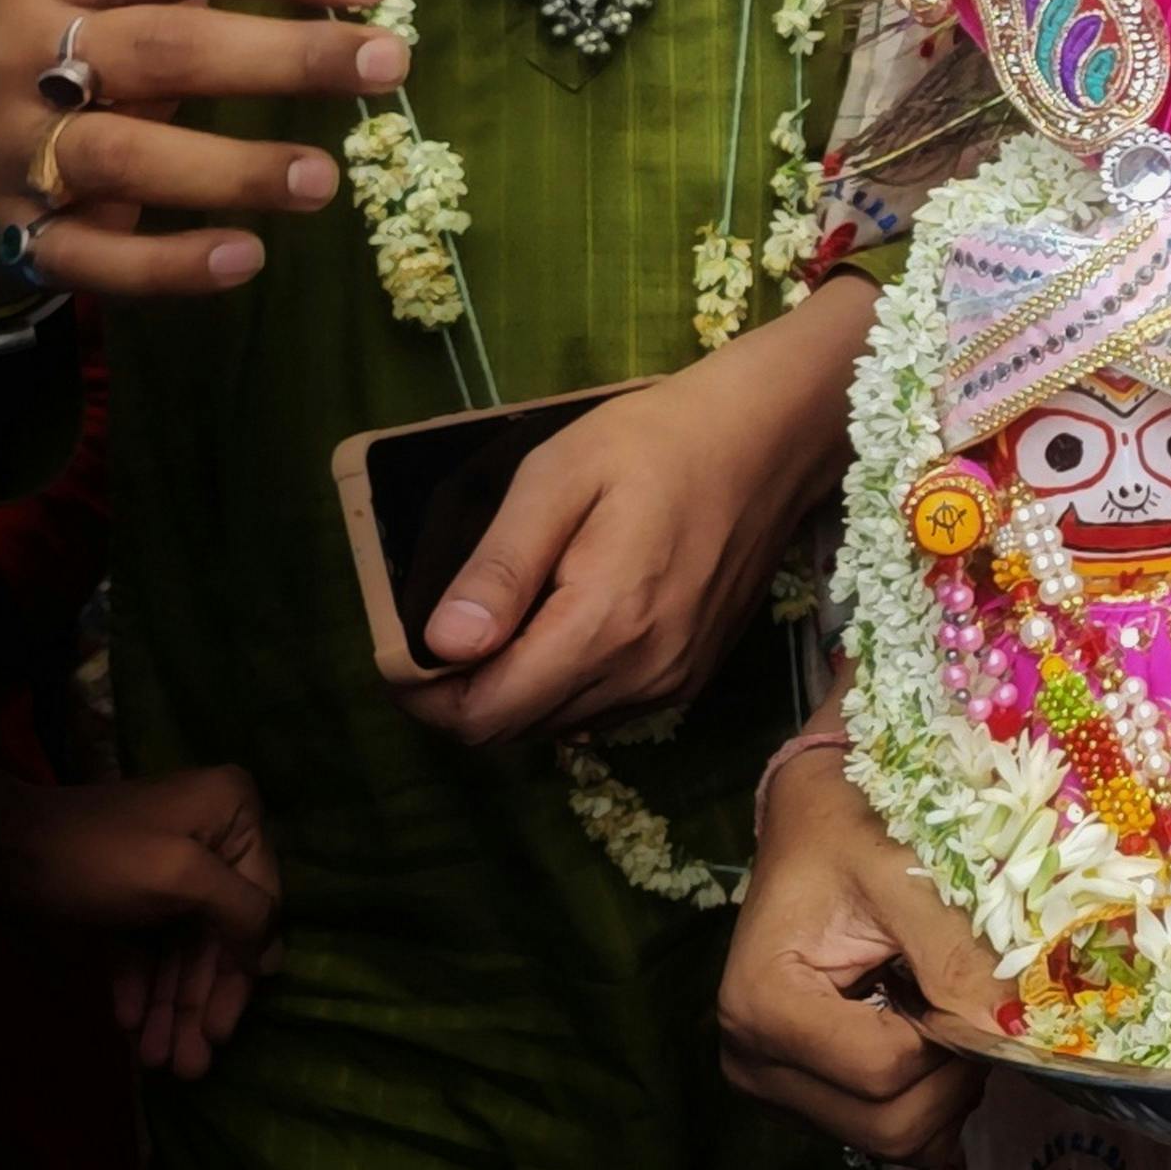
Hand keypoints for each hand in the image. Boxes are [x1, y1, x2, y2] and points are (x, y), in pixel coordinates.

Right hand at [0, 0, 405, 302]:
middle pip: (161, 50)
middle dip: (281, 57)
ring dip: (233, 169)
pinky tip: (246, 259)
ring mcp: (16, 152)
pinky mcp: (24, 239)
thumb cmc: (81, 35)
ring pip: (127, 158)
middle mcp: (17, 55)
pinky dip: (170, 264)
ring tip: (328, 177)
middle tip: (388, 62)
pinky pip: (96, 262)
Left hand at [0, 765, 284, 1078]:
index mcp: (234, 817)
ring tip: (155, 1059)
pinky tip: (127, 1023)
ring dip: (168, 1004)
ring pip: (180, 948)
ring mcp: (169, 870)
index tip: (223, 1032)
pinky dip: (139, 983)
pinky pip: (147, 945)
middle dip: (197, 1001)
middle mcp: (211, 840)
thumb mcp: (181, 877)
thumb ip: (241, 913)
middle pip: (217, 935)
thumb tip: (274, 959)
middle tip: (189, 1064)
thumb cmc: (96, 857)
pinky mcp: (130, 896)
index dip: (241, 972)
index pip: (260, 905)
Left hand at [398, 276, 874, 742]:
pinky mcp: (692, 675)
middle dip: (462, 696)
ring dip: (513, 693)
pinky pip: (601, 711)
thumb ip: (500, 567)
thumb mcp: (559, 476)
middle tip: (442, 631)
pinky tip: (561, 627)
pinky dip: (562, 687)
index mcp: (602, 624)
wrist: (771, 438)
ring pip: (556, 726)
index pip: (485, 716)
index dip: (424, 697)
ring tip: (501, 622)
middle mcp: (641, 672)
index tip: (399, 654)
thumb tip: (441, 647)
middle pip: (514, 731)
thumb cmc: (657, 440)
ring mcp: (673, 680)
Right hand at [716, 739, 1000, 1161]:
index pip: (884, 1072)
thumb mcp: (905, 870)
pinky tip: (933, 1031)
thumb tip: (1014, 1029)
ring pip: (895, 1139)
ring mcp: (778, 1088)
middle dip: (955, 1074)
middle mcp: (753, 1064)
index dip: (952, 1038)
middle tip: (976, 1002)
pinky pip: (890, 1129)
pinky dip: (931, 1094)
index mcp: (760, 1006)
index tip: (976, 979)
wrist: (818, 821)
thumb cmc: (852, 827)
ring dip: (948, 1087)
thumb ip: (956, 951)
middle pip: (889, 1125)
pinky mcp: (807, 1096)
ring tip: (952, 1009)